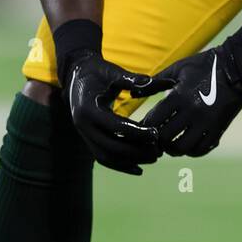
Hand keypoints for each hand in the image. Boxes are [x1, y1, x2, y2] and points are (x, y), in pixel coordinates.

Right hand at [64, 51, 162, 174]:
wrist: (77, 76)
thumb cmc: (97, 71)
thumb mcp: (113, 72)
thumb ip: (134, 79)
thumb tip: (164, 82)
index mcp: (88, 109)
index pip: (115, 126)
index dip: (136, 132)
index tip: (156, 133)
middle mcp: (83, 125)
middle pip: (111, 146)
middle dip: (136, 151)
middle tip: (159, 150)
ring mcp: (84, 135)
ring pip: (107, 156)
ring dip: (131, 161)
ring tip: (154, 158)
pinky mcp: (88, 140)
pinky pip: (103, 158)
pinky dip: (121, 166)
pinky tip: (139, 169)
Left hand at [142, 15, 241, 156]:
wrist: (237, 67)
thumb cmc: (204, 65)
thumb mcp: (178, 69)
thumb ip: (154, 83)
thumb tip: (132, 93)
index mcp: (180, 96)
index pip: (154, 121)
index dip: (144, 127)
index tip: (140, 127)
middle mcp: (193, 112)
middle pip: (166, 138)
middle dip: (156, 139)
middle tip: (152, 138)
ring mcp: (207, 123)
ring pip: (183, 148)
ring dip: (172, 147)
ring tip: (168, 142)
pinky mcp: (219, 129)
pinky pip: (201, 149)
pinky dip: (190, 150)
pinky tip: (186, 143)